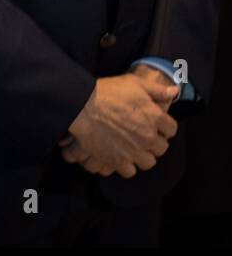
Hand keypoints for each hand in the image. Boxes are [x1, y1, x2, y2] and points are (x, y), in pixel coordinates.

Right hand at [62, 74, 178, 177]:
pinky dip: (126, 166)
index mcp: (154, 118)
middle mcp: (147, 137)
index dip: (164, 126)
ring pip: (148, 162)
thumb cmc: (106, 93)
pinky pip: (130, 171)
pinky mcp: (117, 160)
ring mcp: (133, 151)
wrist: (81, 106)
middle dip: (154, 142)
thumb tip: (173, 92)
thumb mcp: (133, 83)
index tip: (155, 125)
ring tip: (133, 149)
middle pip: (161, 148)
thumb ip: (156, 89)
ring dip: (142, 156)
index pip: (171, 129)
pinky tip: (120, 156)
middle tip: (142, 136)